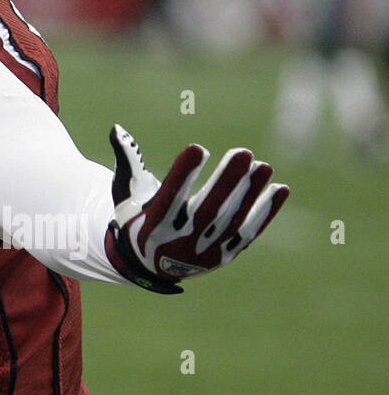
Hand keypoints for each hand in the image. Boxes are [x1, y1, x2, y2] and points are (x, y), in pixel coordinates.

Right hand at [104, 124, 288, 293]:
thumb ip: (129, 161)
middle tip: (243, 152)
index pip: (170, 196)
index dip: (183, 172)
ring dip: (250, 193)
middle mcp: (179, 242)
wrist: (147, 266)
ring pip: (231, 220)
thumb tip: (117, 128)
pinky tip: (278, 188)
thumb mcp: (127, 193)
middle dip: (227, 180)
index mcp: (152, 226)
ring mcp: (204, 252)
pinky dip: (264, 211)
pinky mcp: (224, 256)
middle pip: (207, 209)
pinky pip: (248, 232)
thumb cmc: (137, 219)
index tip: (197, 147)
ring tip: (264, 165)